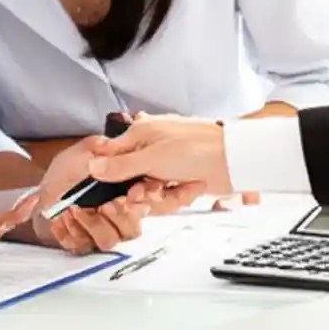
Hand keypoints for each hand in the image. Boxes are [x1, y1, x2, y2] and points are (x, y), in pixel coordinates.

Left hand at [30, 137, 152, 253]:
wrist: (45, 184)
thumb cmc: (70, 168)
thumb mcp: (84, 151)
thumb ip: (98, 148)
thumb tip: (105, 146)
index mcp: (127, 194)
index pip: (147, 203)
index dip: (146, 200)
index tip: (132, 194)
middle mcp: (117, 218)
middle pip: (131, 230)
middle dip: (120, 217)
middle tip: (106, 205)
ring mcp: (99, 232)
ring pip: (108, 241)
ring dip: (92, 225)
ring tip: (75, 209)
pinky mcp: (80, 242)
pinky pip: (80, 246)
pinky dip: (70, 232)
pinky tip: (62, 219)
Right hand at [87, 113, 233, 193]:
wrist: (235, 160)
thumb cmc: (198, 147)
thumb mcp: (151, 158)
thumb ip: (120, 166)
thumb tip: (92, 167)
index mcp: (140, 133)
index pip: (110, 156)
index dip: (109, 176)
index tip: (110, 191)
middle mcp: (151, 147)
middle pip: (128, 178)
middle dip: (139, 190)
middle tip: (150, 191)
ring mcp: (166, 163)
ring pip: (148, 189)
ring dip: (160, 195)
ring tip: (172, 189)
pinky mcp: (180, 177)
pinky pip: (166, 194)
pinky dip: (175, 196)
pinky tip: (186, 189)